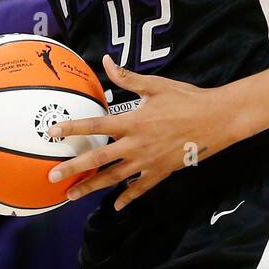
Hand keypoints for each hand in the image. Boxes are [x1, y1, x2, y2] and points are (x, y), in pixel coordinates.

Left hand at [46, 56, 240, 209]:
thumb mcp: (156, 86)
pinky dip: (127, 198)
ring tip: (71, 194)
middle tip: (52, 176)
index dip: (72, 128)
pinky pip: (140, 189)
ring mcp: (148, 162)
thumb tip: (105, 62)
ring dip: (91, 187)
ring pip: (114, 178)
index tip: (52, 132)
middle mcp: (136, 145)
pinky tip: (116, 206)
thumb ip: (127, 78)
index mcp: (132, 122)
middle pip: (98, 159)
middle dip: (73, 168)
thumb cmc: (186, 99)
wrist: (216, 120)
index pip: (95, 126)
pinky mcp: (161, 172)